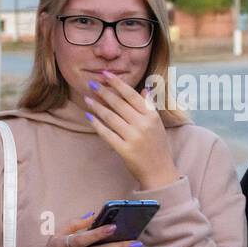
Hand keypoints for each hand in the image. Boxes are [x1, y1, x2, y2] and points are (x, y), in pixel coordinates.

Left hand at [83, 70, 180, 189]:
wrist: (160, 173)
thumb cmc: (158, 147)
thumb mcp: (158, 124)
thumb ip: (150, 106)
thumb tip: (145, 89)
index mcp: (151, 116)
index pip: (132, 95)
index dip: (117, 83)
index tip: (105, 74)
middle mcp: (143, 124)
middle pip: (119, 104)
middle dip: (103, 92)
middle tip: (91, 83)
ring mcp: (133, 137)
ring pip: (111, 117)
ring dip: (97, 106)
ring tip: (87, 98)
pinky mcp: (124, 150)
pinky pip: (107, 134)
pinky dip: (97, 124)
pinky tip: (89, 116)